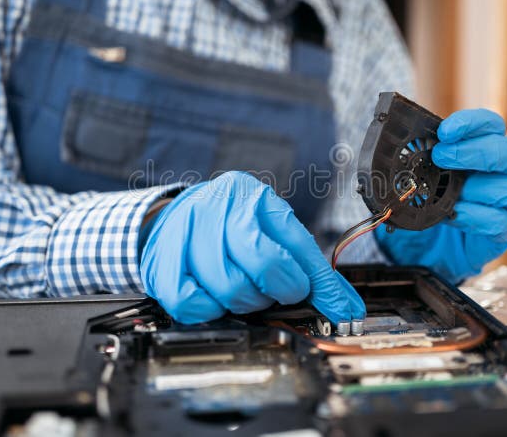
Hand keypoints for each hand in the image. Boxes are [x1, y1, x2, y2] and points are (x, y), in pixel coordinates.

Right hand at [140, 171, 365, 323]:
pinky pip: (191, 303)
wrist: (176, 219)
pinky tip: (214, 297)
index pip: (291, 243)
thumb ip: (312, 270)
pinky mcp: (159, 263)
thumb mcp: (276, 234)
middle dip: (276, 291)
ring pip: (228, 288)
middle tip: (274, 290)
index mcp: (249, 195)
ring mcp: (182, 233)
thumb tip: (346, 309)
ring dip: (244, 302)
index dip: (309, 281)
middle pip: (260, 266)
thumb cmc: (233, 228)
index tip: (323, 304)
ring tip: (243, 290)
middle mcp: (214, 207)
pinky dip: (209, 310)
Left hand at [375, 109, 506, 282]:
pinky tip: (453, 214)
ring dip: (474, 189)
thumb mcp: (425, 172)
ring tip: (446, 191)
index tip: (445, 130)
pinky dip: (473, 217)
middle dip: (476, 152)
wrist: (438, 240)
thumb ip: (421, 155)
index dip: (472, 123)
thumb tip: (394, 139)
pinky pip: (499, 222)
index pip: (492, 125)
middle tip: (441, 156)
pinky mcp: (504, 229)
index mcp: (488, 147)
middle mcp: (505, 172)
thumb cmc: (436, 196)